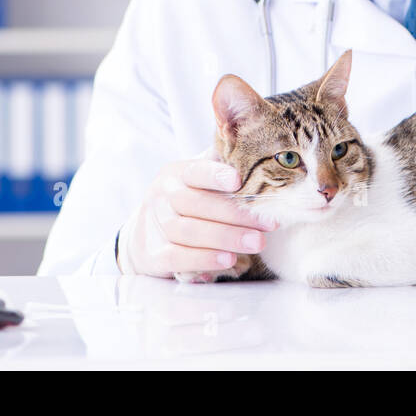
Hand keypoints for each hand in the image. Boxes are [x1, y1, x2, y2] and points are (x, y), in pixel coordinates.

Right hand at [117, 151, 277, 278]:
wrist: (148, 235)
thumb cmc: (189, 204)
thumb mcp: (200, 183)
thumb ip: (223, 171)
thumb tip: (265, 156)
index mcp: (176, 174)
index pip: (195, 171)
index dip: (215, 176)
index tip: (239, 180)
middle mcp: (161, 197)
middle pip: (196, 204)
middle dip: (234, 214)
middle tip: (267, 224)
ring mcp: (154, 226)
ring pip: (188, 231)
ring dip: (225, 238)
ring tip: (255, 243)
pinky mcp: (153, 255)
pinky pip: (177, 257)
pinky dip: (203, 259)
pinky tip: (228, 259)